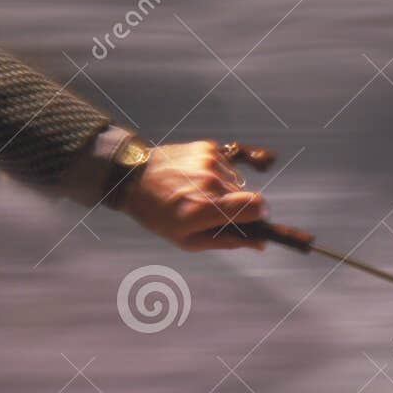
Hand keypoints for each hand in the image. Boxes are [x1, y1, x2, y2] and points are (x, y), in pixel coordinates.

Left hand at [120, 140, 266, 251]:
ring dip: (225, 189)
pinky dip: (217, 174)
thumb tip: (261, 244)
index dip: (259, 215)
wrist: (132, 177)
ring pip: (236, 181)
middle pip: (247, 196)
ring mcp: (210, 162)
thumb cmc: (160, 215)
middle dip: (235, 205)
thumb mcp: (188, 241)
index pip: (257, 206)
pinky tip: (195, 178)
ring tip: (197, 192)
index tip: (253, 219)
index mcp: (206, 208)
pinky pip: (227, 166)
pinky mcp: (208, 148)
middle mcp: (211, 182)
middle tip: (210, 210)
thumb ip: (227, 242)